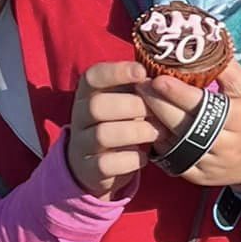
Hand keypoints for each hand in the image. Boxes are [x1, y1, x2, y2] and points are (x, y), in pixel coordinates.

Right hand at [66, 60, 158, 199]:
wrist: (100, 165)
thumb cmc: (120, 122)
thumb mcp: (125, 101)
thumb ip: (137, 89)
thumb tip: (160, 80)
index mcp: (88, 94)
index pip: (92, 76)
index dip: (116, 72)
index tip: (142, 73)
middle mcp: (79, 117)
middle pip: (97, 105)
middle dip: (132, 106)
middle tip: (155, 112)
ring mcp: (81, 144)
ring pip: (102, 134)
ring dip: (136, 132)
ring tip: (155, 133)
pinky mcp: (89, 169)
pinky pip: (106, 164)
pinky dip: (131, 159)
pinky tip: (144, 157)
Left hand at [141, 56, 240, 190]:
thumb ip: (225, 68)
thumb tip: (201, 43)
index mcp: (239, 118)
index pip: (201, 105)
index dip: (176, 92)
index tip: (156, 77)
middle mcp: (226, 143)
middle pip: (182, 124)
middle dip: (157, 104)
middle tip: (139, 86)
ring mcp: (212, 163)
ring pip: (174, 144)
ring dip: (153, 124)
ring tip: (140, 105)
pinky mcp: (201, 177)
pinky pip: (173, 160)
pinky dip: (160, 143)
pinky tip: (151, 127)